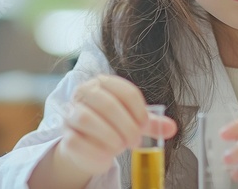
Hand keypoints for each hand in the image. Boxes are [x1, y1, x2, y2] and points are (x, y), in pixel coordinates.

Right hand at [57, 75, 176, 175]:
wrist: (88, 144)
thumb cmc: (112, 126)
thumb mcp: (133, 120)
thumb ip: (152, 123)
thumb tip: (171, 127)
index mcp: (103, 83)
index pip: (124, 90)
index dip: (139, 110)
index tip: (145, 125)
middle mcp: (84, 94)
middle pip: (106, 104)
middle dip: (126, 125)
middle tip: (135, 140)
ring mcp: (72, 114)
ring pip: (87, 119)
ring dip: (110, 136)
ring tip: (121, 146)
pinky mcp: (66, 137)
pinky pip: (77, 142)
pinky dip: (96, 150)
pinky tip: (106, 155)